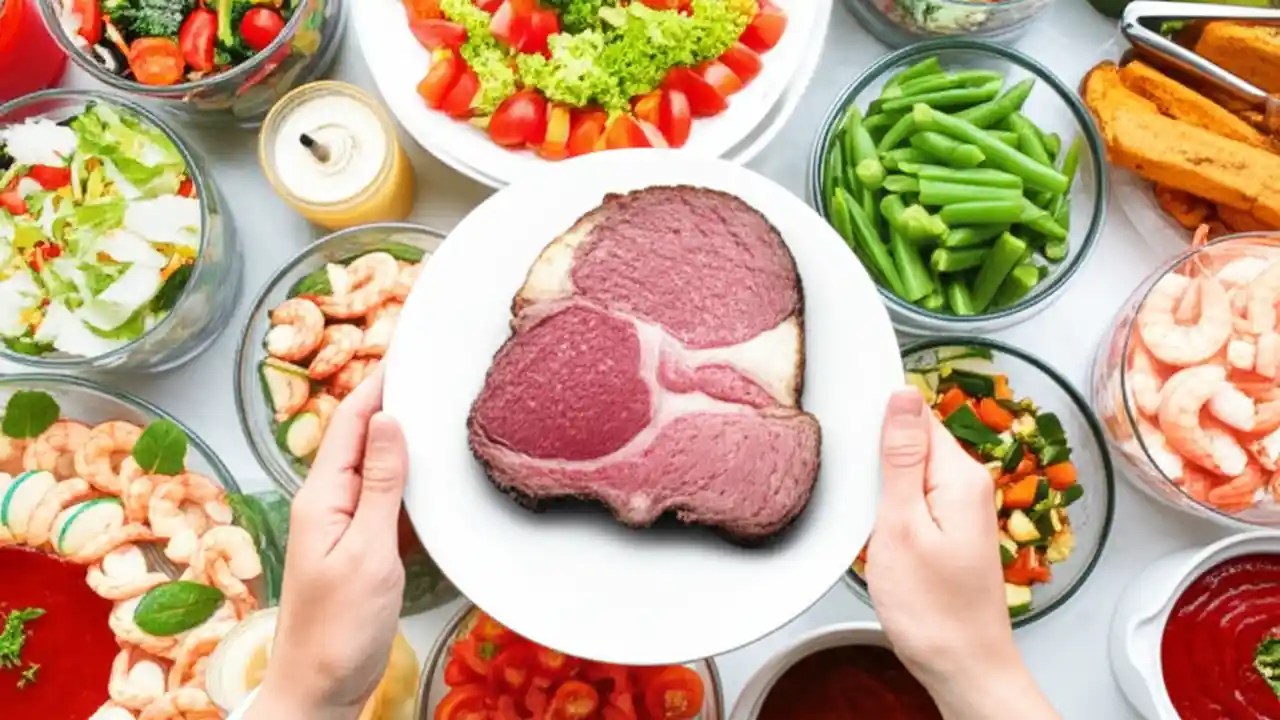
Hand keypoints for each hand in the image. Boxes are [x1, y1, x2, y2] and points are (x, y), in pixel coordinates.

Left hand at [249, 369, 406, 719]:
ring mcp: (345, 522)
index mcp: (323, 494)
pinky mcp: (362, 544)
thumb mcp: (368, 551)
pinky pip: (386, 495)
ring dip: (404, 433)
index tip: (409, 344)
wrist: (321, 686)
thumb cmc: (340, 628)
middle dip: (394, 396)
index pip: (352, 419)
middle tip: (434, 365)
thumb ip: (380, 484)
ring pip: (378, 462)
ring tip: (440, 404)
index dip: (380, 378)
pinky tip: (434, 469)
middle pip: (363, 433)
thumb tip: (388, 420)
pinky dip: (410, 475)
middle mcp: (329, 500)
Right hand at [867, 390, 1057, 719]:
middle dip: (879, 453)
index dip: (879, 417)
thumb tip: (903, 396)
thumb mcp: (902, 525)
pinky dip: (892, 505)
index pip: (918, 413)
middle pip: (915, 439)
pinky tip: (880, 527)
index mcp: (959, 475)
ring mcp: (962, 508)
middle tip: (855, 486)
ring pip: (912, 468)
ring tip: (867, 513)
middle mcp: (969, 485)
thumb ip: (901, 458)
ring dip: (883, 482)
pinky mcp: (952, 529)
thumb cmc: (933, 609)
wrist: (963, 666)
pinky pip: (916, 496)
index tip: (854, 441)